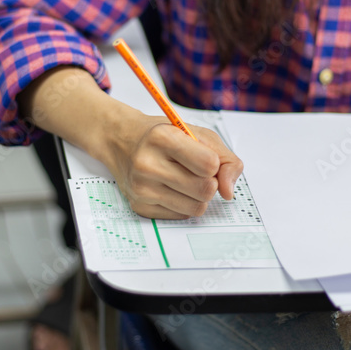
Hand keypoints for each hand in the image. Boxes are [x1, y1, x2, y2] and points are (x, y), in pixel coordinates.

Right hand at [103, 114, 243, 219]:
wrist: (121, 141)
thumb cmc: (162, 136)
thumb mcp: (197, 134)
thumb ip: (225, 159)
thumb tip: (228, 192)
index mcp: (163, 138)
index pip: (209, 165)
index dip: (214, 164)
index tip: (204, 158)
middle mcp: (147, 164)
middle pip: (205, 190)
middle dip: (209, 182)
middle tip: (196, 171)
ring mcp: (141, 188)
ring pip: (196, 208)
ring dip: (198, 196)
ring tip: (184, 180)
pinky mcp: (139, 207)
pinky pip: (182, 215)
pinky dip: (183, 204)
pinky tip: (171, 188)